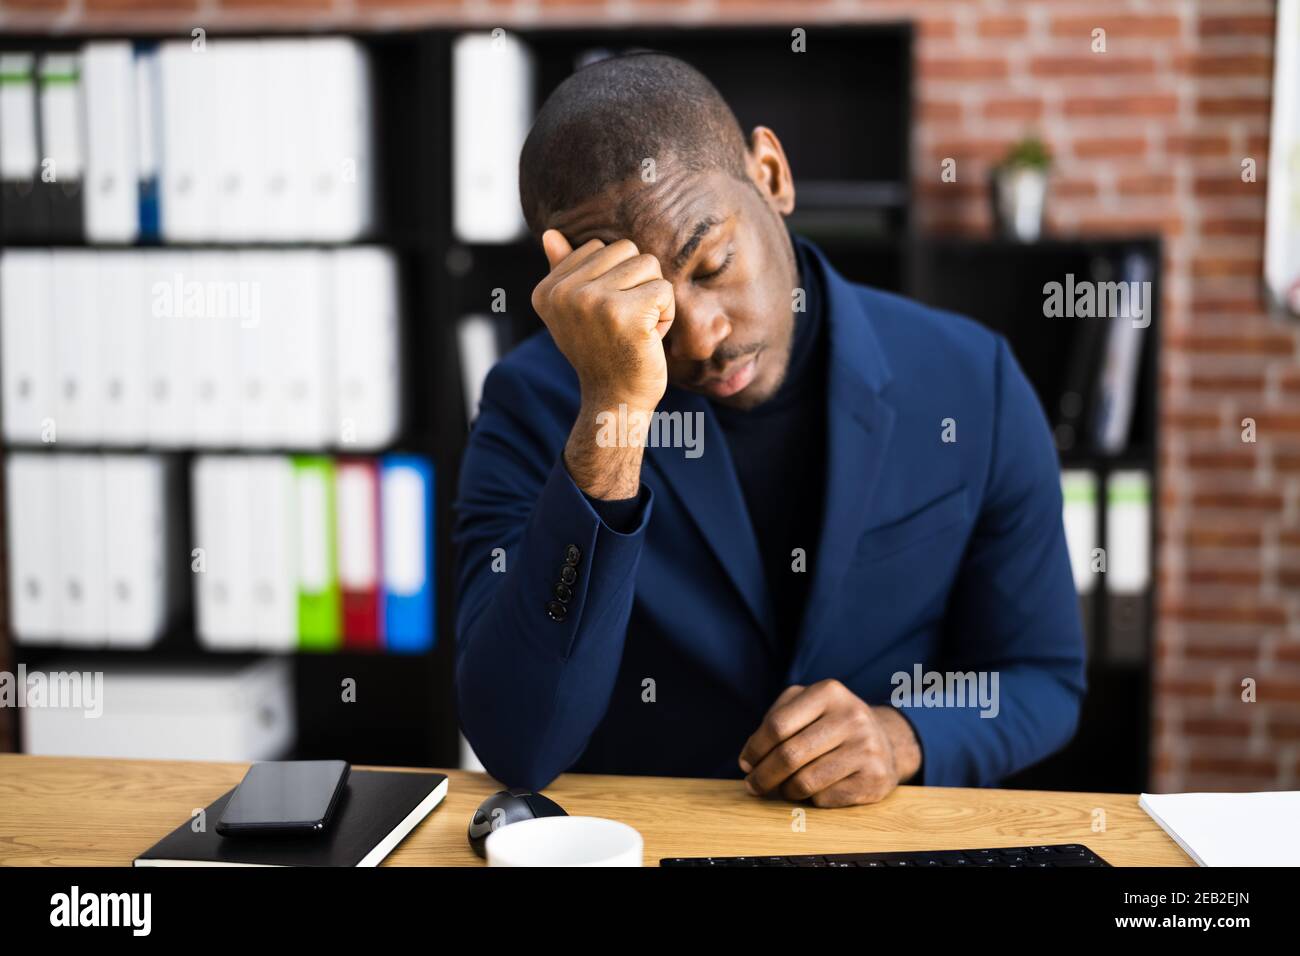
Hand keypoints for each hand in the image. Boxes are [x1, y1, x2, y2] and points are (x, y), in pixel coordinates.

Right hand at [531, 229, 675, 415]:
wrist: (616, 401)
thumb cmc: (603, 353)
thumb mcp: (577, 311)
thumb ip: (565, 271)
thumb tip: (551, 233)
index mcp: (548, 290)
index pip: (599, 248)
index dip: (614, 279)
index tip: (604, 317)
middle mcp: (563, 293)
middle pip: (626, 250)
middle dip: (638, 284)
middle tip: (625, 323)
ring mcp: (592, 301)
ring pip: (648, 265)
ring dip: (653, 298)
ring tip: (637, 329)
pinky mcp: (624, 313)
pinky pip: (664, 289)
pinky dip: (666, 315)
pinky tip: (649, 339)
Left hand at [738, 679, 921, 807]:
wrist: (884, 741)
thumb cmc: (831, 724)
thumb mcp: (806, 705)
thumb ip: (775, 721)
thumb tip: (749, 760)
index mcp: (828, 692)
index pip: (777, 725)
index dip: (755, 748)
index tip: (745, 763)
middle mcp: (852, 716)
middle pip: (789, 755)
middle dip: (763, 776)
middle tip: (752, 786)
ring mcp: (867, 747)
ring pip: (805, 782)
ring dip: (784, 791)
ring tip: (781, 789)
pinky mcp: (875, 778)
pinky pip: (825, 798)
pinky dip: (810, 799)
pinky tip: (812, 791)